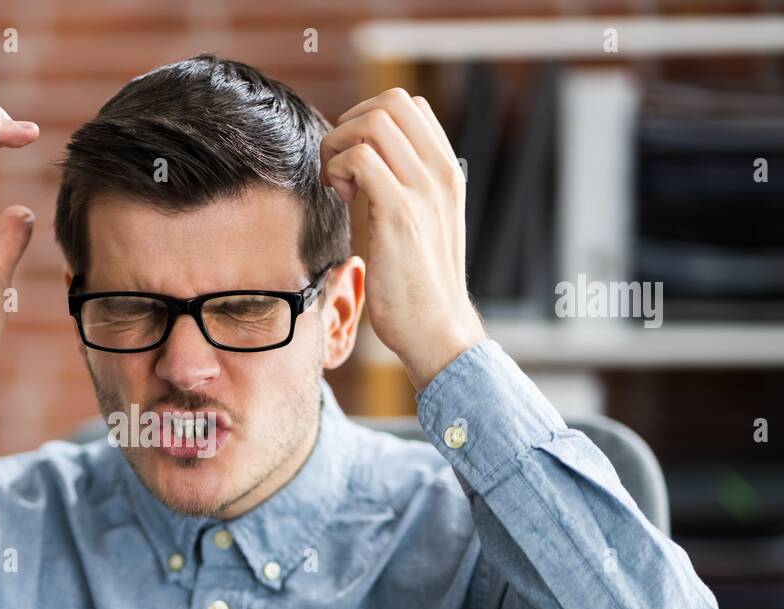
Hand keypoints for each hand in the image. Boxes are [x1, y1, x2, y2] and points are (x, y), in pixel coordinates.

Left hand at [321, 88, 485, 390]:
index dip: (368, 121)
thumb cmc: (417, 287)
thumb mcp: (419, 226)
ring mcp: (423, 191)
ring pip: (373, 122)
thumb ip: (401, 190)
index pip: (409, 105)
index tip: (354, 162)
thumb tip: (360, 164)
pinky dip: (337, 169)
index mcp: (446, 172)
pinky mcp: (400, 214)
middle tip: (338, 169)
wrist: (436, 330)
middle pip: (391, 102)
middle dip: (349, 125)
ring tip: (338, 185)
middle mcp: (440, 173)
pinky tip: (340, 199)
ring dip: (339, 146)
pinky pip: (359, 159)